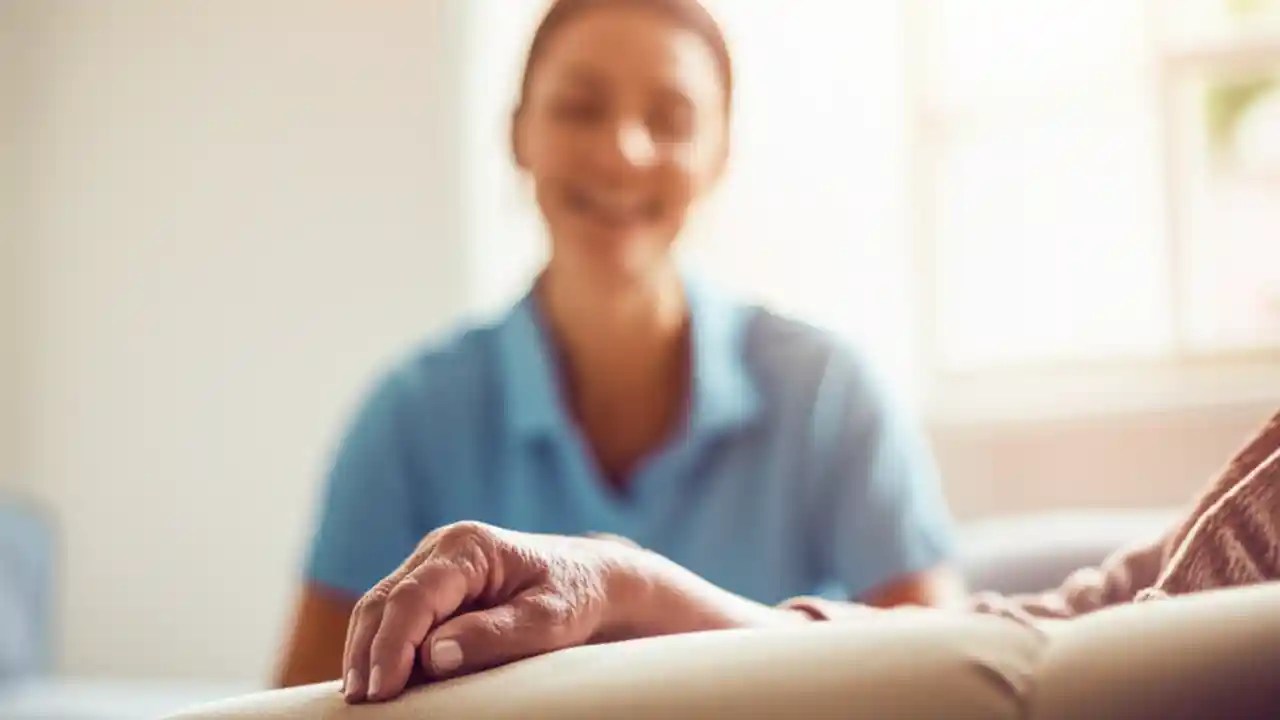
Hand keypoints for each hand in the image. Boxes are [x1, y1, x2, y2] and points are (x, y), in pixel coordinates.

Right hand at [341, 522, 641, 703]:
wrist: (589, 579)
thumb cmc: (574, 596)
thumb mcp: (550, 619)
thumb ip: (496, 635)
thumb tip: (434, 655)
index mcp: (468, 547)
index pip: (414, 596)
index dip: (391, 645)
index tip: (383, 690)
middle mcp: (440, 550)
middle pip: (384, 601)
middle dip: (366, 653)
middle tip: (362, 704)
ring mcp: (431, 567)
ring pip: (379, 609)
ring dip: (366, 654)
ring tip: (364, 701)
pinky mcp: (430, 590)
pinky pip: (393, 618)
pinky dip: (381, 651)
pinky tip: (381, 684)